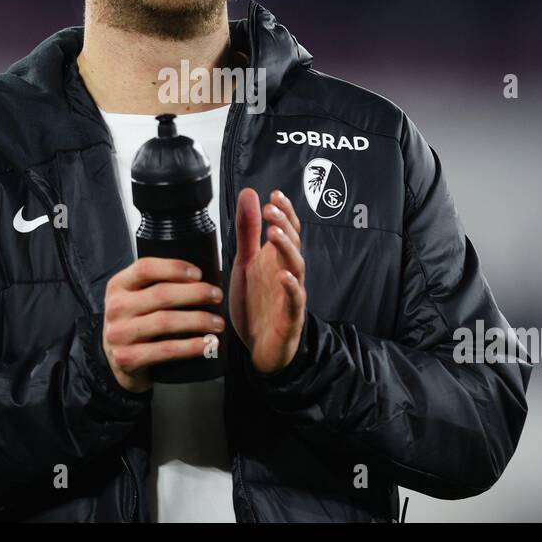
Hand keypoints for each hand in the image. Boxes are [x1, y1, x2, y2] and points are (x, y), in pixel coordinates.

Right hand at [100, 257, 224, 392]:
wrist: (115, 362)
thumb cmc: (135, 322)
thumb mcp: (135, 298)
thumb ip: (155, 284)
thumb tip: (201, 278)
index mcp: (118, 286)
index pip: (145, 268)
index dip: (174, 268)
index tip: (199, 274)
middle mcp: (115, 308)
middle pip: (161, 294)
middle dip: (196, 293)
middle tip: (217, 296)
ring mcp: (119, 334)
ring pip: (166, 322)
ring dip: (198, 321)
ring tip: (218, 323)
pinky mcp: (127, 358)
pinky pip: (165, 350)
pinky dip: (190, 347)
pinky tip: (207, 344)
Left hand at [229, 188, 307, 374]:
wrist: (259, 348)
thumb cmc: (256, 303)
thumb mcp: (245, 262)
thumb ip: (247, 230)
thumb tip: (250, 193)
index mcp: (275, 259)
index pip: (287, 230)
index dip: (284, 212)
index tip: (274, 194)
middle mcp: (286, 272)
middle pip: (292, 244)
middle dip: (283, 225)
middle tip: (270, 209)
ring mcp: (290, 294)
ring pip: (296, 268)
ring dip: (286, 250)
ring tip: (274, 234)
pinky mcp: (290, 317)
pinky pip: (294, 300)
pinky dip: (291, 288)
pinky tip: (284, 276)